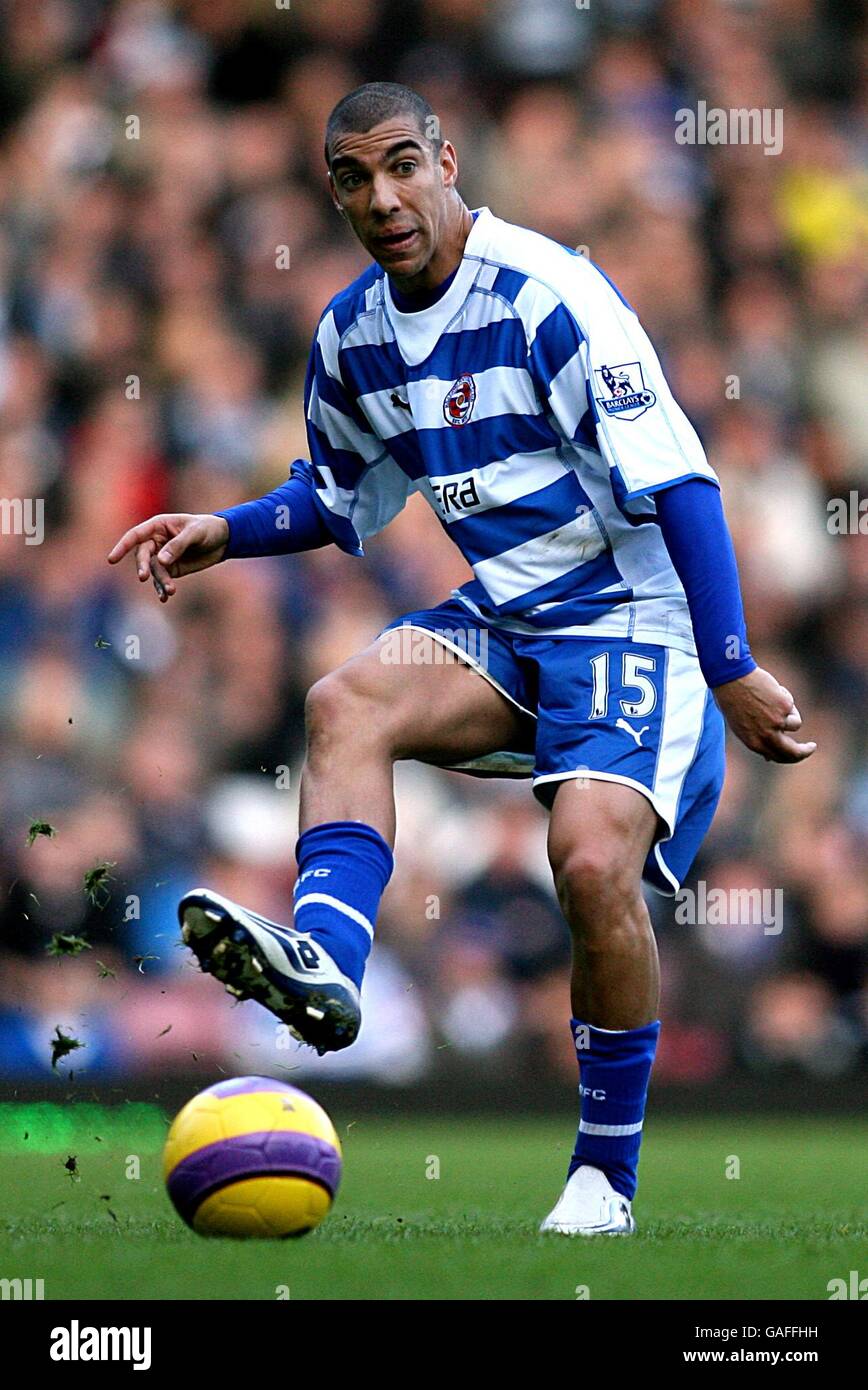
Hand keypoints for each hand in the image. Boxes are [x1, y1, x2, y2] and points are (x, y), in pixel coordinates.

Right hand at [107, 513, 229, 601]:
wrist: (224, 539)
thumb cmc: (208, 529)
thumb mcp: (195, 533)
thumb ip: (177, 546)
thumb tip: (161, 561)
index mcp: (158, 526)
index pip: (135, 536)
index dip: (122, 546)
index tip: (112, 559)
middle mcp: (156, 541)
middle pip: (142, 555)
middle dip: (142, 566)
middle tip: (143, 577)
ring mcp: (163, 556)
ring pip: (153, 570)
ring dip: (160, 581)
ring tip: (171, 591)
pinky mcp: (172, 569)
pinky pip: (162, 579)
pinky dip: (162, 588)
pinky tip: (165, 597)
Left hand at [714, 667, 815, 762]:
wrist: (732, 678)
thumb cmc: (733, 700)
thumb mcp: (741, 727)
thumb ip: (757, 740)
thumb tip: (768, 757)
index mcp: (753, 743)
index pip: (778, 757)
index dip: (791, 758)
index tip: (799, 754)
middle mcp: (767, 736)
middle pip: (794, 752)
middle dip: (805, 751)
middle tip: (812, 746)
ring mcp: (777, 722)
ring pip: (796, 724)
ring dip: (790, 713)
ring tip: (773, 699)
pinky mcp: (785, 707)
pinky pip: (791, 705)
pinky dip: (784, 697)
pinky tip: (769, 689)